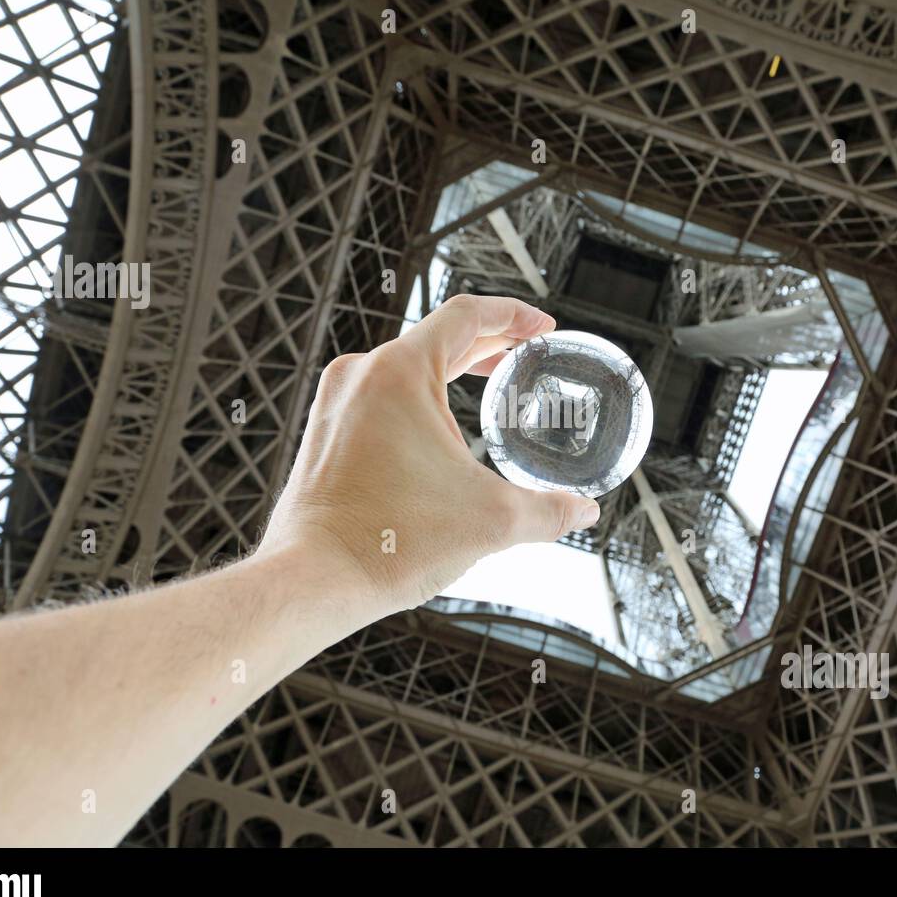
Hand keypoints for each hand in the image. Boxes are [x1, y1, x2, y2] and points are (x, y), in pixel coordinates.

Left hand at [256, 294, 600, 614]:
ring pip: (405, 368)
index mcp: (400, 372)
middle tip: (525, 355)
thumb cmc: (387, 543)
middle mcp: (361, 376)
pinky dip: (417, 400)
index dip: (513, 316)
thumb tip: (582, 509)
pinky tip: (439, 432)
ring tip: (487, 388)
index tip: (541, 327)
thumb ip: (547, 511)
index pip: (466, 316)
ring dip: (450, 372)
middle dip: (488, 344)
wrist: (314, 581)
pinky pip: (379, 398)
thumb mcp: (491, 521)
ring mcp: (337, 404)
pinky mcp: (325, 434)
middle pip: (437, 339)